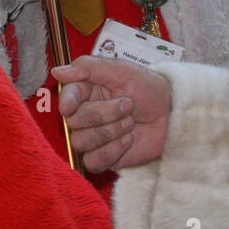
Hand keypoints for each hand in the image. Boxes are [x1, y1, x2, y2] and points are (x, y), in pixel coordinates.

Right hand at [53, 56, 171, 172]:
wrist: (171, 113)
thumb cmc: (147, 88)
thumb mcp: (120, 70)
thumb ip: (88, 67)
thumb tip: (57, 71)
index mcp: (85, 91)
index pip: (66, 98)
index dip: (67, 103)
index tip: (70, 106)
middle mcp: (85, 114)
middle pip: (74, 122)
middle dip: (105, 114)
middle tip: (128, 106)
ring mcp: (93, 138)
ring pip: (82, 142)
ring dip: (111, 132)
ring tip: (130, 122)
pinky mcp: (103, 157)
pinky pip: (93, 161)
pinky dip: (112, 151)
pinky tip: (128, 140)